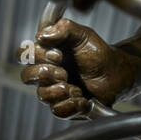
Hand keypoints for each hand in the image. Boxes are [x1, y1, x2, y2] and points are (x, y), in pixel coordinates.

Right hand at [18, 17, 139, 118]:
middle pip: (26, 76)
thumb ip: (63, 28)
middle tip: (64, 73)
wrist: (116, 72)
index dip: (36, 55)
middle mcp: (46, 74)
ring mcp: (54, 91)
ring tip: (77, 88)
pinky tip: (83, 99)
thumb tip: (42, 35)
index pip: (24, 55)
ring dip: (60, 91)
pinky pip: (57, 111)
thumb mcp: (82, 34)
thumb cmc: (98, 53)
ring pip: (42, 96)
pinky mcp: (66, 107)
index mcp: (45, 54)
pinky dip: (71, 105)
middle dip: (45, 74)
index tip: (58, 54)